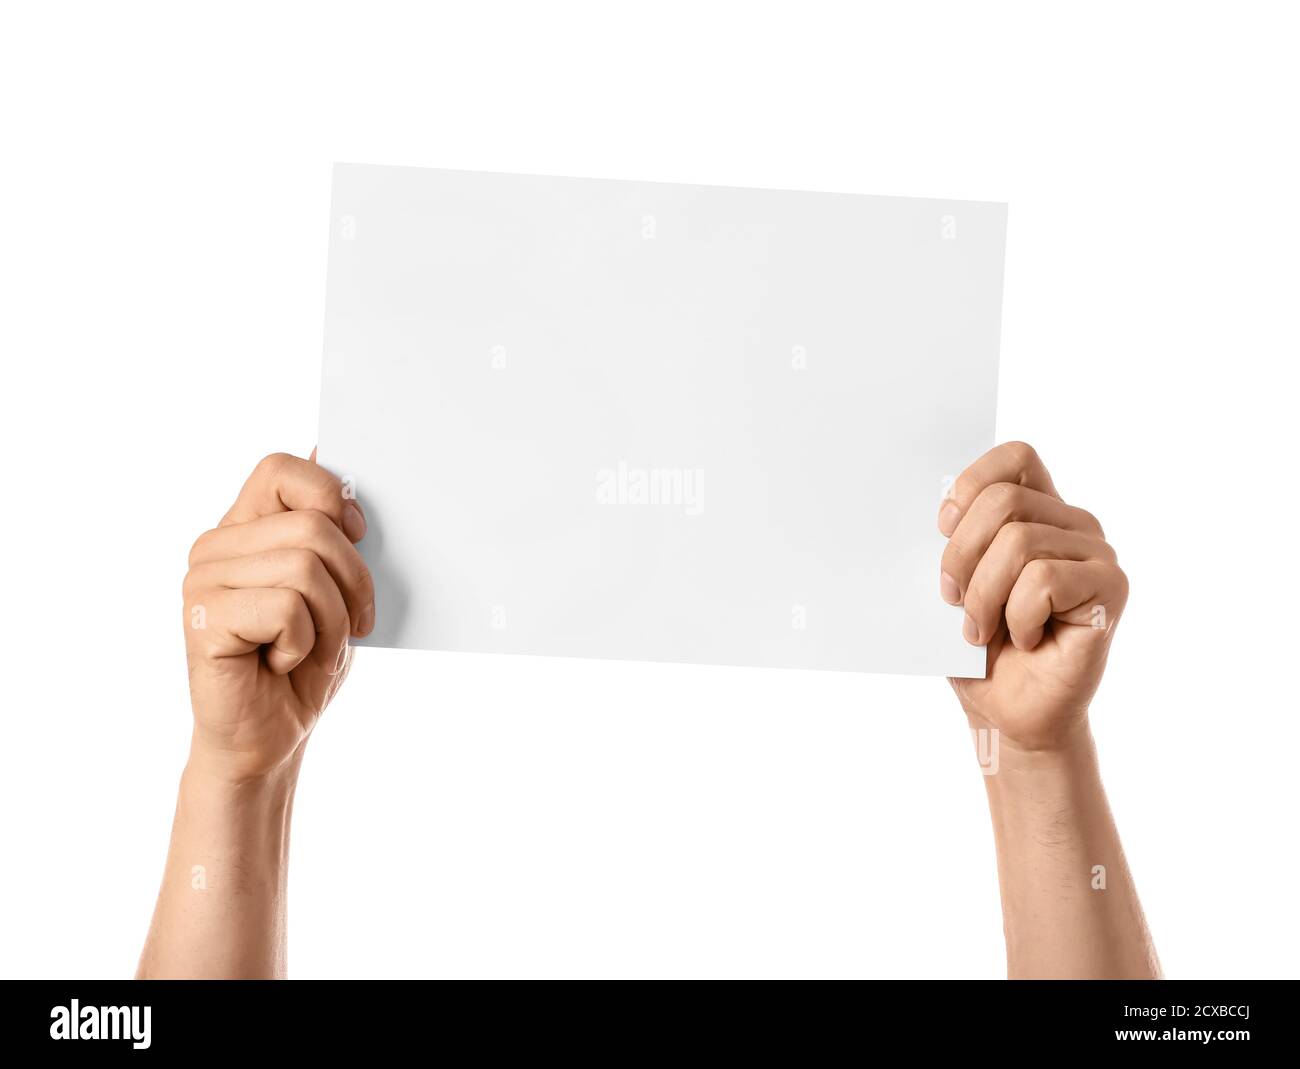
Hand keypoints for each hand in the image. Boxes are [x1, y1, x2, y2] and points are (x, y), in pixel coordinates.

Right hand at [182, 452, 374, 781]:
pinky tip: (281, 663)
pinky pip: (287, 607)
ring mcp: (203, 580)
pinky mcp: (202, 617)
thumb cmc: (304, 664)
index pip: (282, 468)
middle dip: (354, 582)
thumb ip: (332, 530)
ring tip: (315, 650)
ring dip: (333, 621)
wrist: (269, 739)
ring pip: (305, 566)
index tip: (357, 536)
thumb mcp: (335, 589)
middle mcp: (216, 546)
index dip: (330, 496)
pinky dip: (306, 644)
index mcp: (245, 527)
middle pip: (313, 525)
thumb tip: (333, 451)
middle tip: (352, 624)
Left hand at [938, 442, 1126, 750]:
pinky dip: (1017, 617)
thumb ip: (954, 539)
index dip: (971, 484)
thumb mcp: (952, 583)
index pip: (1015, 457)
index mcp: (1037, 509)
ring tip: (982, 630)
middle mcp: (1073, 523)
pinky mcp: (1112, 588)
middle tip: (953, 600)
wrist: (1008, 712)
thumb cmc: (979, 648)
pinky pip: (1043, 580)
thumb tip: (938, 510)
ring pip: (1019, 542)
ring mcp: (1096, 554)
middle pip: (1003, 501)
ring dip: (984, 596)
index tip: (942, 526)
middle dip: (960, 555)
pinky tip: (1028, 639)